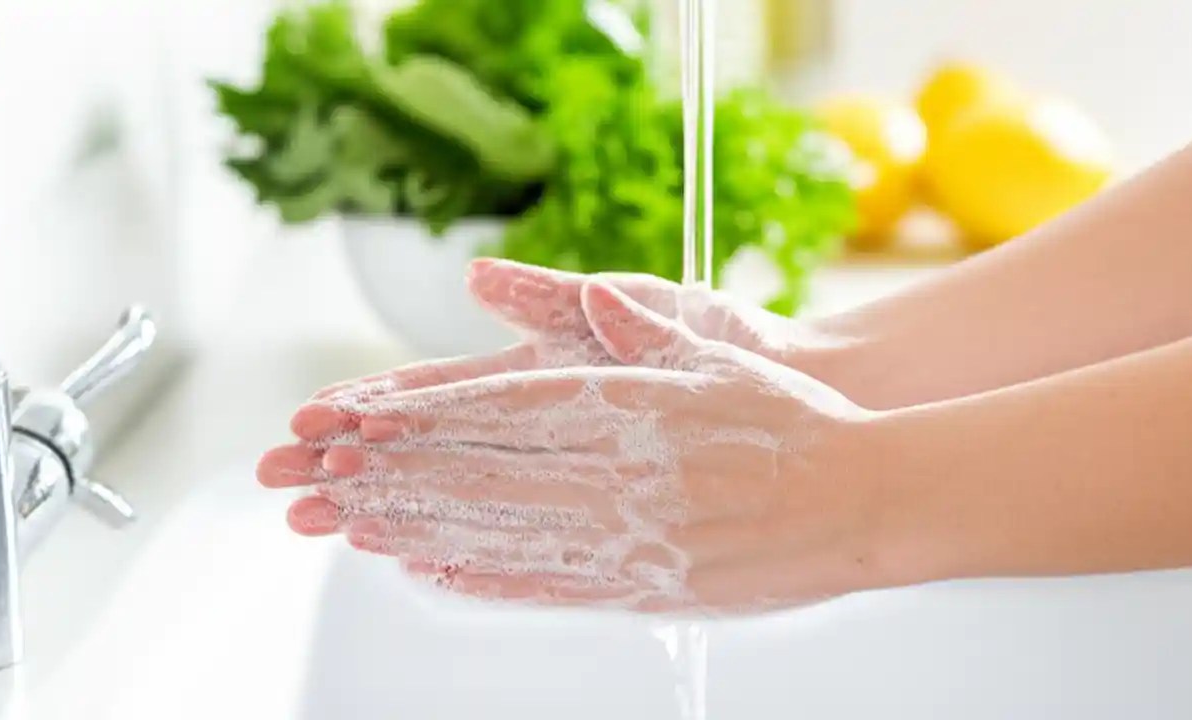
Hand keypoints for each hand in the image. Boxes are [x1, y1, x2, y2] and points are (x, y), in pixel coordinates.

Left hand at [261, 282, 887, 614]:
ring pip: (501, 534)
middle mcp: (621, 477)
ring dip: (418, 527)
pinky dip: (481, 579)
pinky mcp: (645, 589)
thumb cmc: (789, 417)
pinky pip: (547, 586)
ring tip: (354, 522)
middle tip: (327, 474)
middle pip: (483, 474)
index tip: (361, 418)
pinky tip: (432, 571)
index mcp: (630, 410)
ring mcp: (630, 540)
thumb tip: (576, 295)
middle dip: (396, 473)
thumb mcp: (714, 346)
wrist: (865, 499)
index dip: (422, 416)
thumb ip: (634, 325)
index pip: (502, 410)